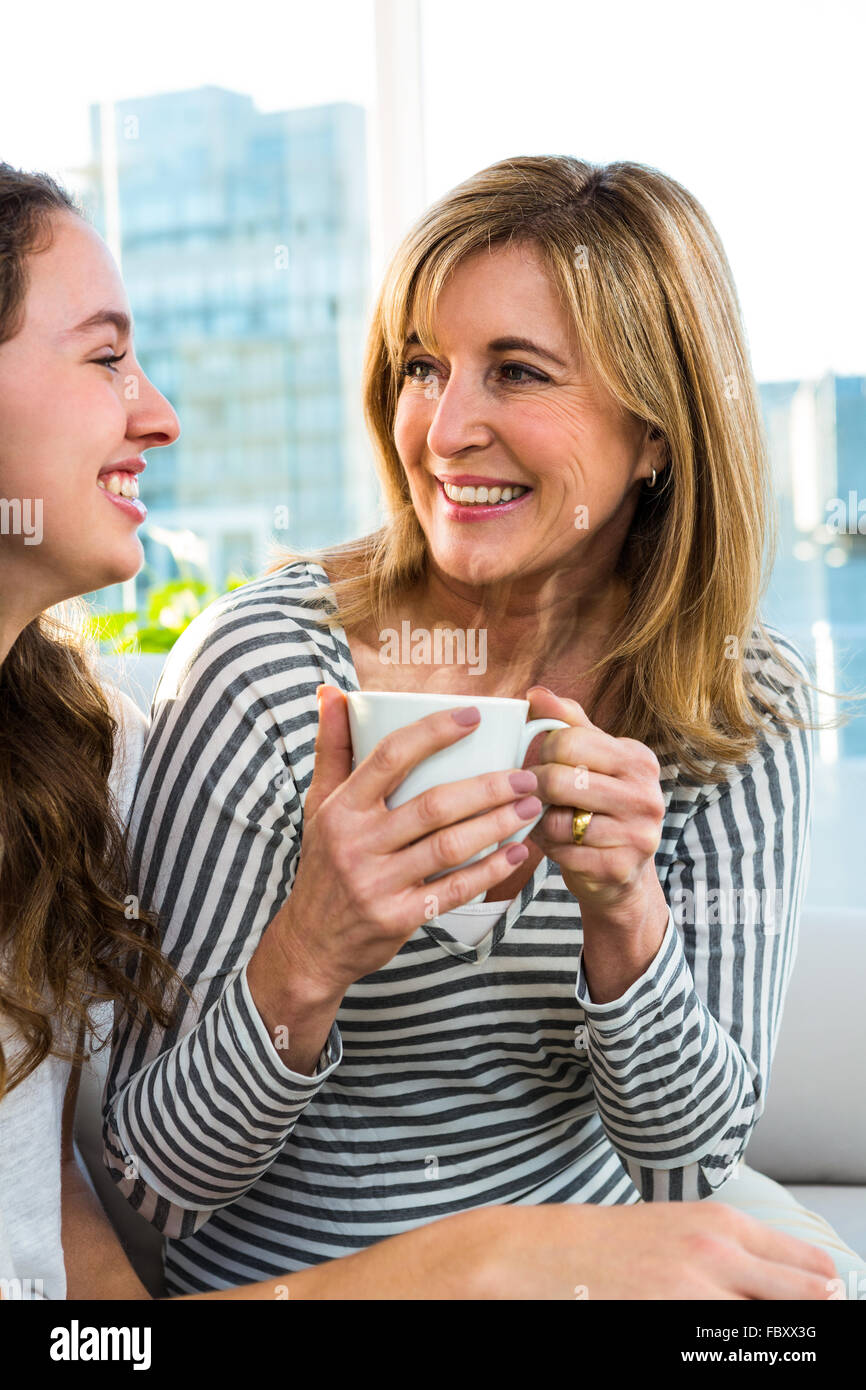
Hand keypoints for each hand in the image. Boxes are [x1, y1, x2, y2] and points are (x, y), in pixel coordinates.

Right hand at [270, 685, 542, 1003]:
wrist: (311, 942)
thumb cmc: (324, 863)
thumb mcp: (318, 804)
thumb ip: (332, 747)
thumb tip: (333, 691)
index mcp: (340, 807)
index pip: (390, 756)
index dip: (434, 731)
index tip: (475, 716)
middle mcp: (357, 843)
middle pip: (433, 805)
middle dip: (488, 787)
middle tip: (526, 775)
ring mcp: (377, 884)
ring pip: (449, 847)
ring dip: (498, 825)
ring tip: (531, 808)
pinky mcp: (398, 918)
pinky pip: (453, 890)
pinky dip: (489, 870)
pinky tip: (517, 853)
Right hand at [280, 1199, 837, 1300]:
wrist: (522, 1256)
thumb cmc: (592, 1245)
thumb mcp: (664, 1234)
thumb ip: (720, 1253)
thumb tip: (776, 1279)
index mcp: (716, 1224)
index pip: (805, 1268)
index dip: (822, 1291)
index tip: (828, 1299)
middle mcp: (713, 1255)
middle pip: (804, 1299)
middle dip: (814, 1312)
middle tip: (818, 1317)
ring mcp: (691, 1295)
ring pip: (771, 1329)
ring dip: (777, 1336)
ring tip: (775, 1337)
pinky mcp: (665, 1327)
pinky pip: (725, 1350)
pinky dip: (733, 1348)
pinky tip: (728, 1343)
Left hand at [523, 686, 665, 919]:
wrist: (622, 873)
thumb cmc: (599, 806)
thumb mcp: (591, 759)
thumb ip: (566, 723)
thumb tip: (534, 693)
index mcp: (638, 759)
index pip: (569, 740)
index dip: (544, 753)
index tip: (545, 764)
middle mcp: (646, 795)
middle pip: (560, 780)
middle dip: (535, 788)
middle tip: (534, 794)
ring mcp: (637, 834)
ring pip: (558, 821)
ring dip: (541, 822)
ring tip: (548, 820)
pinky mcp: (619, 868)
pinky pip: (562, 853)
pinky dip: (550, 849)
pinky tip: (558, 845)